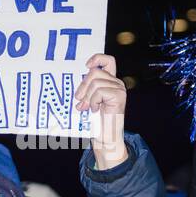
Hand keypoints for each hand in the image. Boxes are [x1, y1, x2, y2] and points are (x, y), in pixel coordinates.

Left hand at [75, 53, 127, 169]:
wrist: (105, 138)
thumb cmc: (95, 121)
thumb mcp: (88, 100)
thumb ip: (87, 88)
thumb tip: (76, 80)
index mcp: (109, 81)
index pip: (107, 60)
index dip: (97, 58)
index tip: (86, 66)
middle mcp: (116, 82)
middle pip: (95, 71)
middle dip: (83, 86)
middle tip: (79, 100)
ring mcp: (119, 88)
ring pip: (95, 82)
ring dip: (87, 97)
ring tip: (86, 108)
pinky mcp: (119, 95)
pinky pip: (99, 91)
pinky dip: (93, 101)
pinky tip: (95, 110)